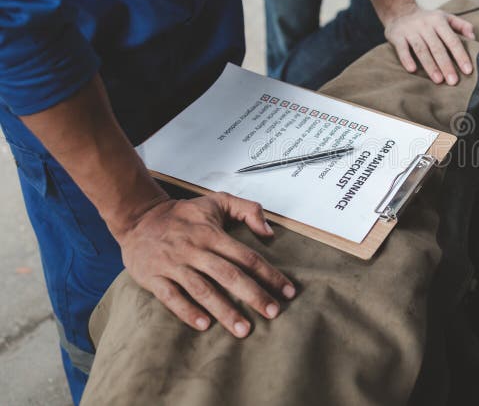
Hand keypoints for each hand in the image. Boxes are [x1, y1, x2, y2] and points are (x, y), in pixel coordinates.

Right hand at [118, 192, 295, 337]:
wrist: (139, 217)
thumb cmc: (183, 213)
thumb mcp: (218, 201)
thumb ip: (249, 210)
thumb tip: (269, 233)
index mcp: (213, 234)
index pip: (247, 257)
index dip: (269, 275)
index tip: (287, 291)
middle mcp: (196, 250)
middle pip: (229, 275)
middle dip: (253, 295)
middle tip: (273, 312)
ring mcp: (174, 264)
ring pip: (203, 290)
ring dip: (225, 311)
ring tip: (243, 329)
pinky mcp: (154, 277)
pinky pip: (171, 297)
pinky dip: (187, 311)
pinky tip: (204, 325)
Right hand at [384, 5, 474, 84]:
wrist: (399, 11)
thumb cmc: (427, 19)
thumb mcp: (445, 17)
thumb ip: (461, 25)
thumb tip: (474, 38)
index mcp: (439, 21)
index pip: (452, 40)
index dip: (460, 55)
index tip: (467, 71)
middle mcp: (425, 25)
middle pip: (437, 47)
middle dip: (446, 65)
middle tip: (453, 81)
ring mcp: (410, 30)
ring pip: (421, 49)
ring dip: (430, 65)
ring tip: (438, 80)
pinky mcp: (397, 36)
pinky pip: (402, 49)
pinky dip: (406, 59)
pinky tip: (412, 70)